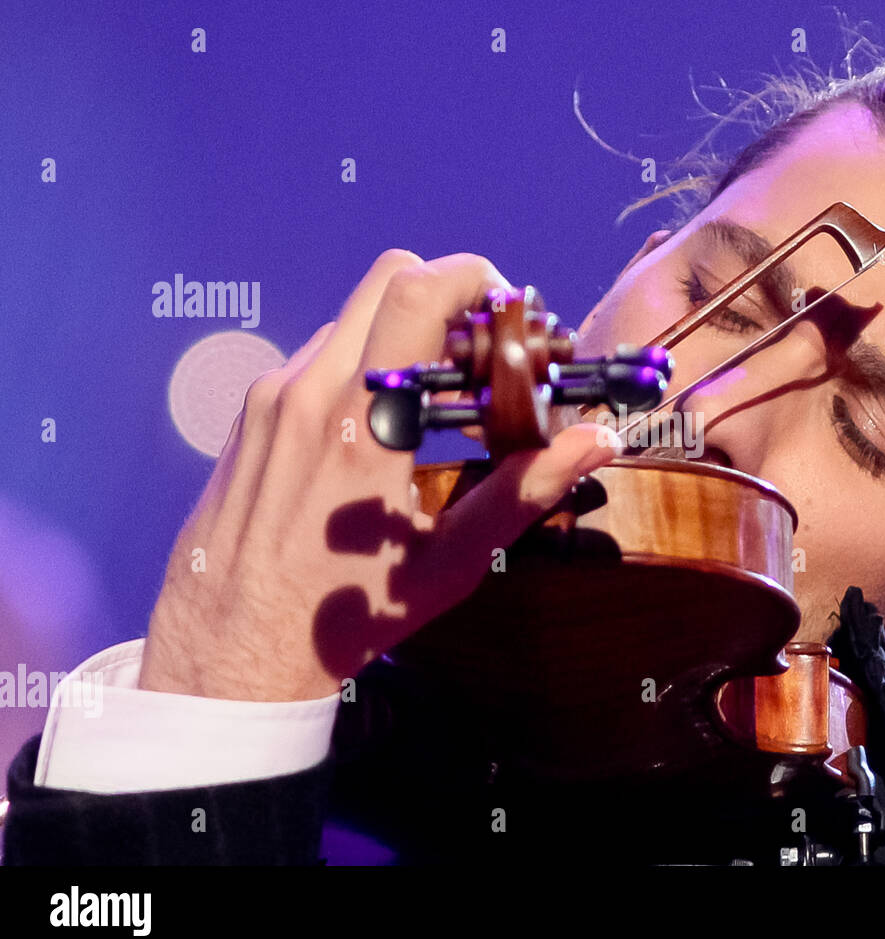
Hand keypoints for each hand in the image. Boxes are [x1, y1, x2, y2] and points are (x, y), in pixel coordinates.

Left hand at [139, 251, 618, 700]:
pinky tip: (378, 432)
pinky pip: (314, 360)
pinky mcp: (248, 417)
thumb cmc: (344, 617)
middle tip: (482, 351)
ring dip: (402, 339)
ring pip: (351, 322)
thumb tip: (594, 442)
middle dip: (445, 296)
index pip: (416, 293)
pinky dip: (360, 370)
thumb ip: (524, 490)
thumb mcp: (449, 563)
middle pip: (385, 280)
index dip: (472, 277)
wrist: (230, 655)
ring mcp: (270, 399)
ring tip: (435, 403)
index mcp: (364, 424)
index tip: (507, 309)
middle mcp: (308, 392)